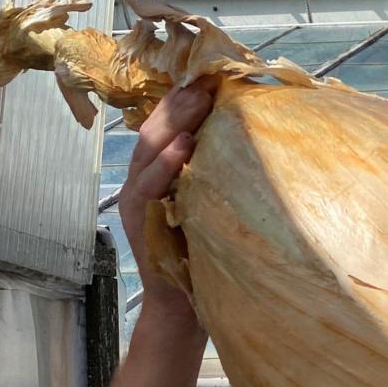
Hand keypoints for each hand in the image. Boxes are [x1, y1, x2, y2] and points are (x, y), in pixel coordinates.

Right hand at [118, 77, 217, 323]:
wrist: (183, 309)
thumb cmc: (204, 256)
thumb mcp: (213, 207)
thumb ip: (217, 176)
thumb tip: (250, 143)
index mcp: (159, 174)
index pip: (167, 127)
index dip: (185, 100)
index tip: (213, 78)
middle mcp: (143, 182)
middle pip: (156, 130)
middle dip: (180, 102)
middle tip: (207, 80)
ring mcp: (137, 201)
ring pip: (148, 150)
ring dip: (173, 123)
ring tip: (196, 101)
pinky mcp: (139, 222)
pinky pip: (148, 187)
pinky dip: (165, 165)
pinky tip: (183, 146)